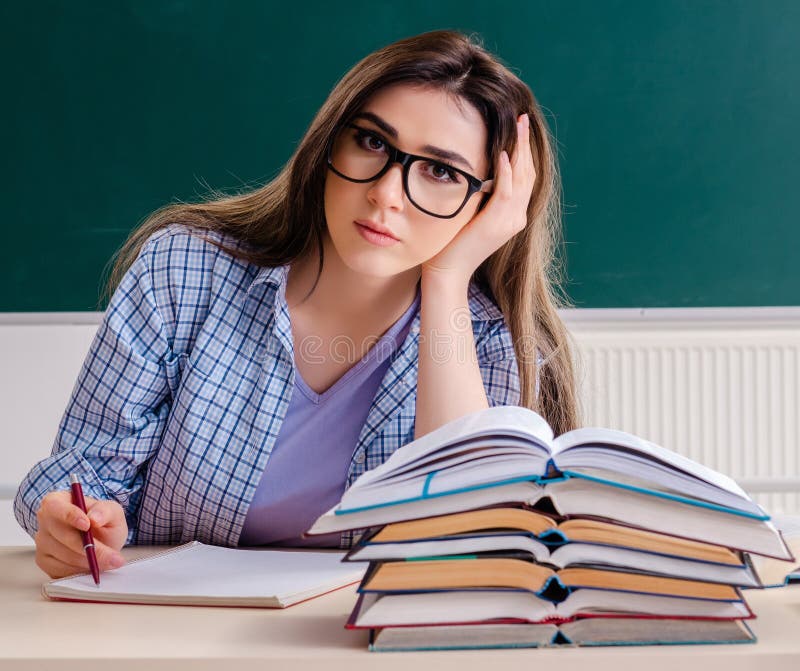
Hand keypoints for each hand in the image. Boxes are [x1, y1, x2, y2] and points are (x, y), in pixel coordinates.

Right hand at [34, 490, 127, 578]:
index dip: (70, 516)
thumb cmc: (103, 522)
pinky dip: (79, 570)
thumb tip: (94, 518)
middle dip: (87, 547)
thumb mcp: (112, 511)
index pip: (55, 506)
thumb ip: (105, 511)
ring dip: (87, 560)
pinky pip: (60, 569)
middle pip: (60, 535)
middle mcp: (45, 521)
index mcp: (57, 501)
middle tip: (111, 556)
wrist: (102, 540)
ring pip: (62, 555)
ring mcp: (42, 542)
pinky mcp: (44, 562)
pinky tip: (92, 565)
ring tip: (108, 561)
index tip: (87, 525)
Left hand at [421, 113, 535, 282]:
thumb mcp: (470, 213)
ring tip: (518, 125)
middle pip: (529, 173)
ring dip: (520, 149)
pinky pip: (506, 192)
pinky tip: (504, 154)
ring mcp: (509, 221)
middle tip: (523, 117)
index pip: (525, 177)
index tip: (520, 127)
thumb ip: (479, 195)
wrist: (448, 271)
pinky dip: (507, 172)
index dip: (525, 151)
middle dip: (526, 144)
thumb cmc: (451, 243)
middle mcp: (516, 217)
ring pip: (522, 178)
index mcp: (512, 215)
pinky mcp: (496, 224)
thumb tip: (477, 172)